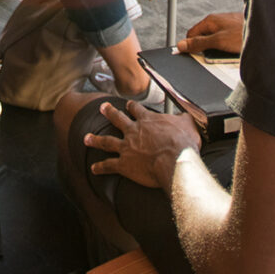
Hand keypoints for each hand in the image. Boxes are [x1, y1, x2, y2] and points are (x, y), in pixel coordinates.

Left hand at [84, 100, 202, 188]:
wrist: (175, 162)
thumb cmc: (183, 144)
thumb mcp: (188, 124)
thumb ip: (184, 118)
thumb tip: (186, 115)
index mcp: (147, 120)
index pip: (136, 109)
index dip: (132, 106)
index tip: (129, 104)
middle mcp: (133, 131)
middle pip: (117, 119)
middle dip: (109, 113)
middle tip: (101, 107)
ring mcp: (126, 148)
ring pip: (106, 141)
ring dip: (95, 140)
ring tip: (86, 138)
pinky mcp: (124, 164)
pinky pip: (108, 165)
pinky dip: (100, 167)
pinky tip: (93, 168)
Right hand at [178, 12, 244, 56]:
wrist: (265, 30)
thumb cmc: (244, 32)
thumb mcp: (218, 41)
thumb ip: (199, 43)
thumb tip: (182, 45)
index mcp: (210, 21)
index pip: (192, 34)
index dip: (191, 46)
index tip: (191, 56)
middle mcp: (218, 23)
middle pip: (205, 39)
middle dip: (207, 50)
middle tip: (214, 57)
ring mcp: (228, 27)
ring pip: (217, 43)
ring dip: (220, 51)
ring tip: (229, 55)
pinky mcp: (236, 33)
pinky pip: (227, 44)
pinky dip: (229, 50)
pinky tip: (235, 54)